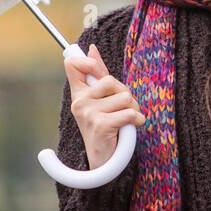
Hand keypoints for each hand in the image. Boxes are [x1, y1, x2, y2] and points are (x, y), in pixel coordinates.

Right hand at [64, 44, 145, 169]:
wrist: (103, 162)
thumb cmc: (104, 126)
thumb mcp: (99, 100)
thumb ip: (97, 74)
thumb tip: (92, 48)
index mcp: (78, 94)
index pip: (72, 65)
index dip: (88, 61)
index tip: (97, 70)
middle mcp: (79, 103)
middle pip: (110, 80)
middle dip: (125, 93)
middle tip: (122, 107)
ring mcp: (88, 114)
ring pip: (124, 97)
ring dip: (133, 108)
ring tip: (126, 119)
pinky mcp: (101, 125)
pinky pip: (129, 112)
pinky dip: (137, 120)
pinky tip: (132, 126)